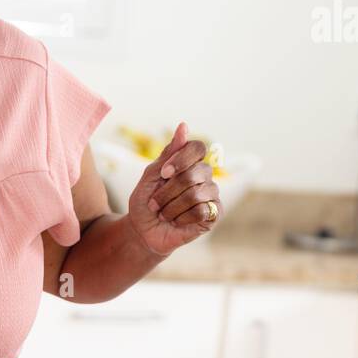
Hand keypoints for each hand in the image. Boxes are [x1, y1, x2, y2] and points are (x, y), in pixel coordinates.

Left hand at [124, 121, 220, 256]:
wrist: (143, 231)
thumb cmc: (146, 202)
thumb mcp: (150, 176)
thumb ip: (167, 153)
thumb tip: (183, 126)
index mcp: (189, 162)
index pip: (197, 147)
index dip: (181, 159)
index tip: (163, 173)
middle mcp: (204, 175)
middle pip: (194, 173)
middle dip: (167, 191)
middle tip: (155, 203)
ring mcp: (212, 194)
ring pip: (195, 194)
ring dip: (171, 207)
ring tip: (164, 214)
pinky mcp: (215, 214)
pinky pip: (200, 211)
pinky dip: (181, 218)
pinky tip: (176, 221)